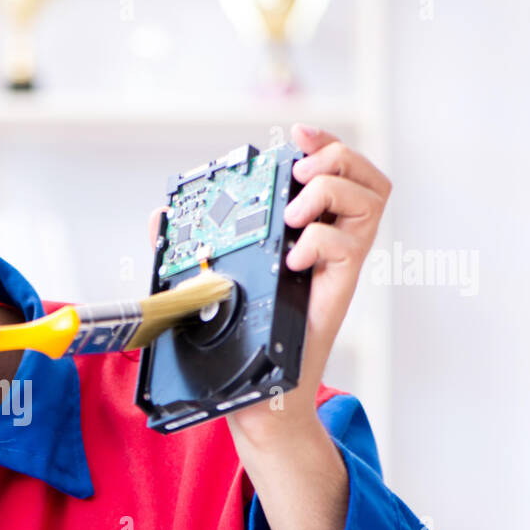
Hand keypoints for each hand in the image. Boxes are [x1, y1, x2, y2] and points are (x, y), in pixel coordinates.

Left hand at [146, 124, 390, 446]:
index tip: (296, 135)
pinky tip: (292, 258)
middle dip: (334, 160)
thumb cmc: (239, 339)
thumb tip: (159, 219)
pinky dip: (320, 240)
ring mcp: (339, 265)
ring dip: (330, 194)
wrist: (257, 394)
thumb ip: (186, 247)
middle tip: (297, 178)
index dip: (323, 143)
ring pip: (370, 200)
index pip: (336, 171)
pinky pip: (351, 246)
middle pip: (366, 176)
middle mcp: (331, 241)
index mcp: (306, 229)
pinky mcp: (339, 288)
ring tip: (294, 219)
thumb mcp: (207, 282)